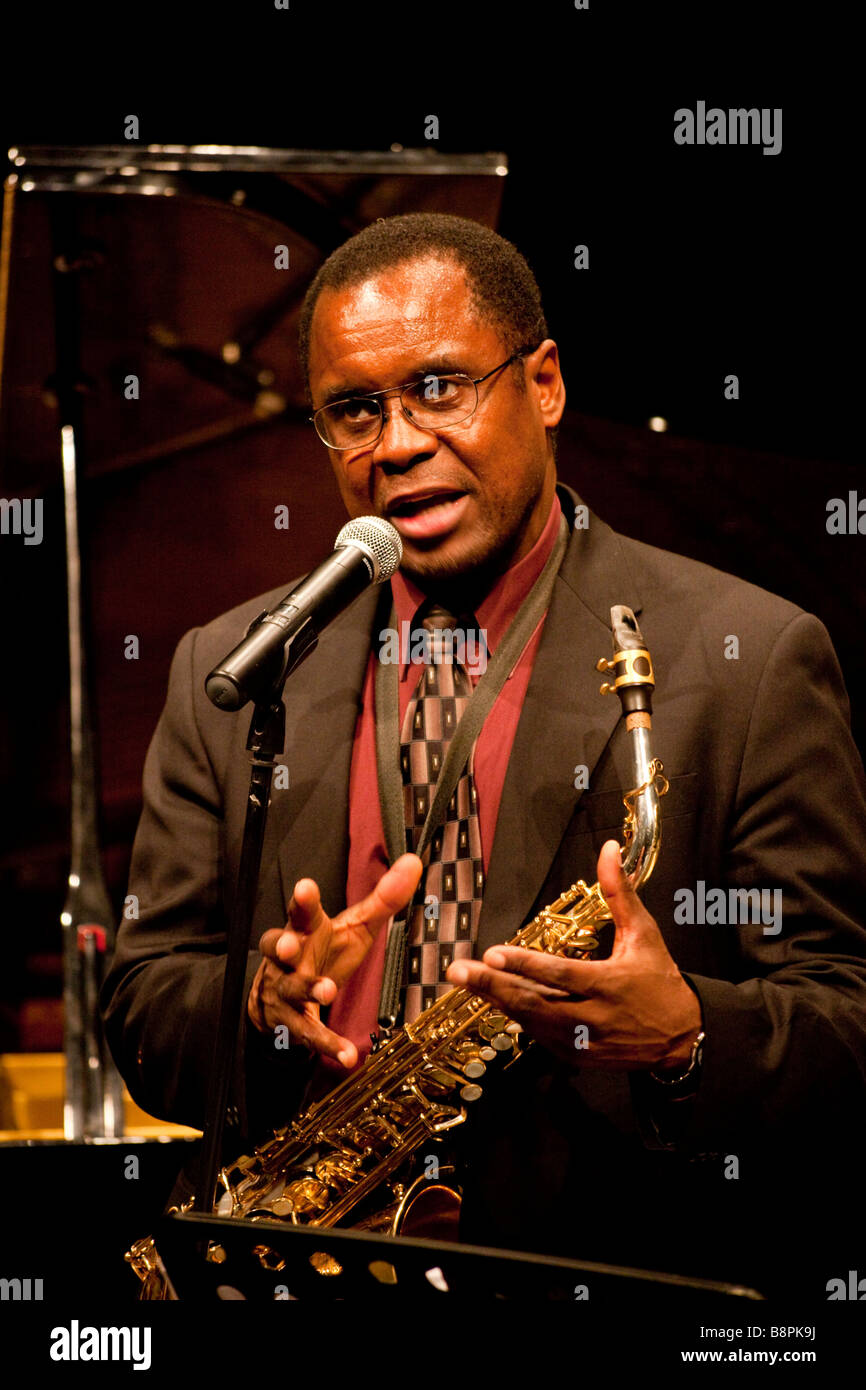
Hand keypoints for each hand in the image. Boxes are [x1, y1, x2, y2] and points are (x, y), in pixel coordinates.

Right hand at [248, 853, 422, 1068]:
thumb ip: (383, 898)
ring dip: (307, 989)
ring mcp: (285, 989)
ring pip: (290, 988)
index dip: (302, 900)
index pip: (301, 911)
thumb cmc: (324, 951)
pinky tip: (348, 1055)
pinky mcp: (290, 1021)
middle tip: (291, 946)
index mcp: (305, 929)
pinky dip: (327, 1044)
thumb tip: (414, 861)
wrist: (283, 996)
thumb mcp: (355, 925)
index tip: (305, 888)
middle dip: (283, 945)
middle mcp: (288, 956)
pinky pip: (307, 1033)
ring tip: (326, 991)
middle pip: (278, 945)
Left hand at [445, 840, 701, 1070]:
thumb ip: (619, 892)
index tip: (493, 953)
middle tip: (458, 971)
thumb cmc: (659, 980)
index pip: (559, 975)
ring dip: (497, 1000)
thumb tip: (609, 849)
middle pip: (534, 1002)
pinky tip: (494, 999)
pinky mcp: (576, 1057)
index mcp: (609, 984)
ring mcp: (582, 1041)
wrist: (682, 1038)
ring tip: (465, 982)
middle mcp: (592, 1017)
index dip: (525, 965)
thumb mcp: (643, 933)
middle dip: (492, 986)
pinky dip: (516, 1017)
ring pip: (531, 1021)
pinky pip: (538, 1036)